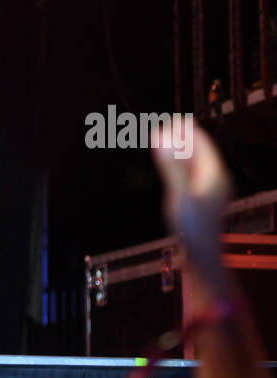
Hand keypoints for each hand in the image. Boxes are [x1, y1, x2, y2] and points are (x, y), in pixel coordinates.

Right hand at [150, 121, 231, 287]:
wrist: (204, 258)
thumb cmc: (193, 229)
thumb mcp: (179, 196)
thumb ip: (171, 166)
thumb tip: (161, 136)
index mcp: (214, 173)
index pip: (200, 141)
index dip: (184, 128)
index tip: (168, 120)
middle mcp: (216, 177)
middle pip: (199, 149)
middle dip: (181, 137)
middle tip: (162, 127)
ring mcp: (211, 187)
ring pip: (196, 160)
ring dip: (179, 150)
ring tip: (162, 141)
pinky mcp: (204, 196)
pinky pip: (193, 171)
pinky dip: (180, 163)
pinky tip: (171, 165)